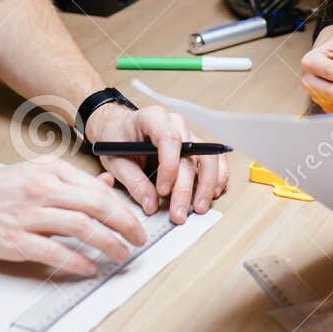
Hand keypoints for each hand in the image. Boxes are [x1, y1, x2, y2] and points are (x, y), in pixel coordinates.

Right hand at [0, 158, 148, 277]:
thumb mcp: (36, 172)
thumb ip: (73, 179)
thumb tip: (106, 182)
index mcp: (50, 172)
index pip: (97, 189)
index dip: (123, 208)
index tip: (136, 222)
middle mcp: (42, 190)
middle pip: (96, 206)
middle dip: (125, 225)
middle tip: (139, 240)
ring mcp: (29, 215)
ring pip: (81, 228)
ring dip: (108, 244)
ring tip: (121, 255)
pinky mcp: (15, 239)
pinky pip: (54, 251)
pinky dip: (77, 261)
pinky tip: (90, 268)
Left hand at [85, 101, 227, 223]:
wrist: (120, 128)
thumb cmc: (117, 139)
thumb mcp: (115, 160)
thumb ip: (134, 182)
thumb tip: (151, 204)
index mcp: (152, 118)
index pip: (169, 139)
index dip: (169, 166)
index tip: (162, 190)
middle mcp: (175, 123)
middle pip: (189, 155)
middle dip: (185, 187)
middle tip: (178, 213)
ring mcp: (189, 134)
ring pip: (208, 157)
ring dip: (206, 185)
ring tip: (199, 208)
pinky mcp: (197, 146)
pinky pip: (215, 159)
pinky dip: (217, 177)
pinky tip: (212, 194)